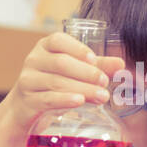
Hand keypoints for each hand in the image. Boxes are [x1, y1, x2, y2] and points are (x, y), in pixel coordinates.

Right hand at [0, 32, 125, 134]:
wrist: (25, 106)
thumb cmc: (53, 83)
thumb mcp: (74, 70)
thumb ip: (97, 66)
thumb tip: (121, 64)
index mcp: (46, 46)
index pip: (58, 40)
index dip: (77, 48)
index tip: (94, 59)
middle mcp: (34, 59)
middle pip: (61, 63)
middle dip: (86, 73)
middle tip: (105, 82)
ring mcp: (28, 80)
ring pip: (56, 82)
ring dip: (82, 89)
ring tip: (101, 97)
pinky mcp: (27, 99)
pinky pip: (47, 99)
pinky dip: (65, 100)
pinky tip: (79, 101)